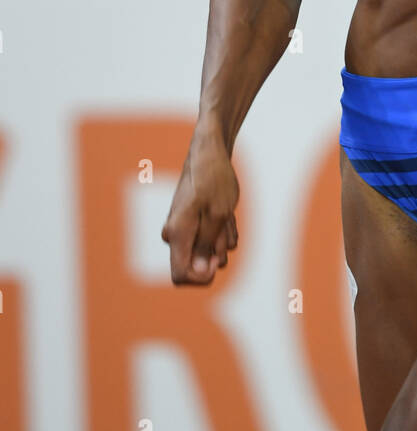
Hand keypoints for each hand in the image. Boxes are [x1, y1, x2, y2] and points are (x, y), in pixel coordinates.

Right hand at [162, 126, 239, 284]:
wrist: (210, 153)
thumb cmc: (215, 179)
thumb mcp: (219, 214)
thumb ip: (208, 245)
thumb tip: (201, 273)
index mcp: (177, 234)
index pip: (180, 275)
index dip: (201, 277)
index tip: (217, 260)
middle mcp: (175, 234)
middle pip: (198, 263)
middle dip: (218, 249)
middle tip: (225, 221)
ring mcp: (183, 228)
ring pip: (209, 250)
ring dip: (223, 237)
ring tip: (226, 213)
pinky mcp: (192, 223)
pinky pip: (211, 238)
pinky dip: (223, 229)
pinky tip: (226, 213)